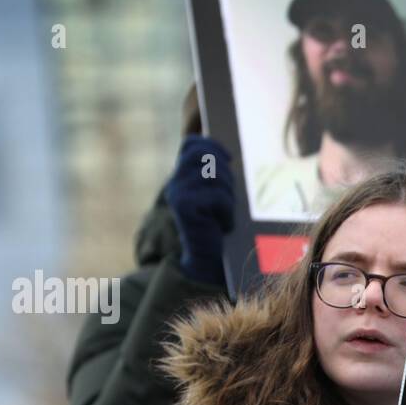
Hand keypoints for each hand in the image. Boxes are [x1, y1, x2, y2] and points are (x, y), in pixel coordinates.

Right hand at [165, 134, 234, 285]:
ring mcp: (177, 193)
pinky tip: (223, 225)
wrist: (205, 260)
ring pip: (215, 175)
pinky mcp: (184, 206)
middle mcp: (176, 182)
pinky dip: (227, 212)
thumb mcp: (216, 196)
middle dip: (225, 173)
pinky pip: (217, 196)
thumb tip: (227, 154)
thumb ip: (215, 176)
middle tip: (228, 196)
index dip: (211, 144)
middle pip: (206, 155)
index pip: (191, 144)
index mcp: (182, 177)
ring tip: (224, 214)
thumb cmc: (217, 227)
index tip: (229, 158)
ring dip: (228, 195)